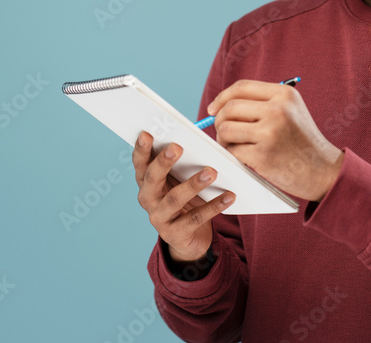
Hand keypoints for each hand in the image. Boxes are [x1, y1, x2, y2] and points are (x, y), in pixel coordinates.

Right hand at [132, 131, 235, 262]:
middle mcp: (149, 199)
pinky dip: (214, 206)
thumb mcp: (179, 181)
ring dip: (193, 184)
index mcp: (147, 182)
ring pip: (174, 199)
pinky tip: (229, 196)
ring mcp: (160, 218)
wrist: (190, 237)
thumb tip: (199, 141)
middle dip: (163, 162)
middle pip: (152, 179)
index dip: (141, 149)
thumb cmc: (186, 199)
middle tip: (178, 147)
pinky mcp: (175, 234)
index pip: (141, 164)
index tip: (147, 133)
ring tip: (211, 172)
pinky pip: (196, 218)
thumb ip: (182, 164)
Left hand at [208, 79, 343, 201]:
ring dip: (224, 139)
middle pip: (230, 108)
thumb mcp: (291, 111)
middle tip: (223, 132)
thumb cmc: (302, 142)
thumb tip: (221, 105)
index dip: (222, 97)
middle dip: (219, 120)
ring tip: (235, 145)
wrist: (324, 170)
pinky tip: (245, 157)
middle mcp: (278, 110)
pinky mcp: (263, 155)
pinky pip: (233, 150)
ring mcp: (270, 133)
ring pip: (226, 129)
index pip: (241, 87)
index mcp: (284, 95)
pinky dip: (233, 154)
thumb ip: (262, 103)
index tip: (214, 109)